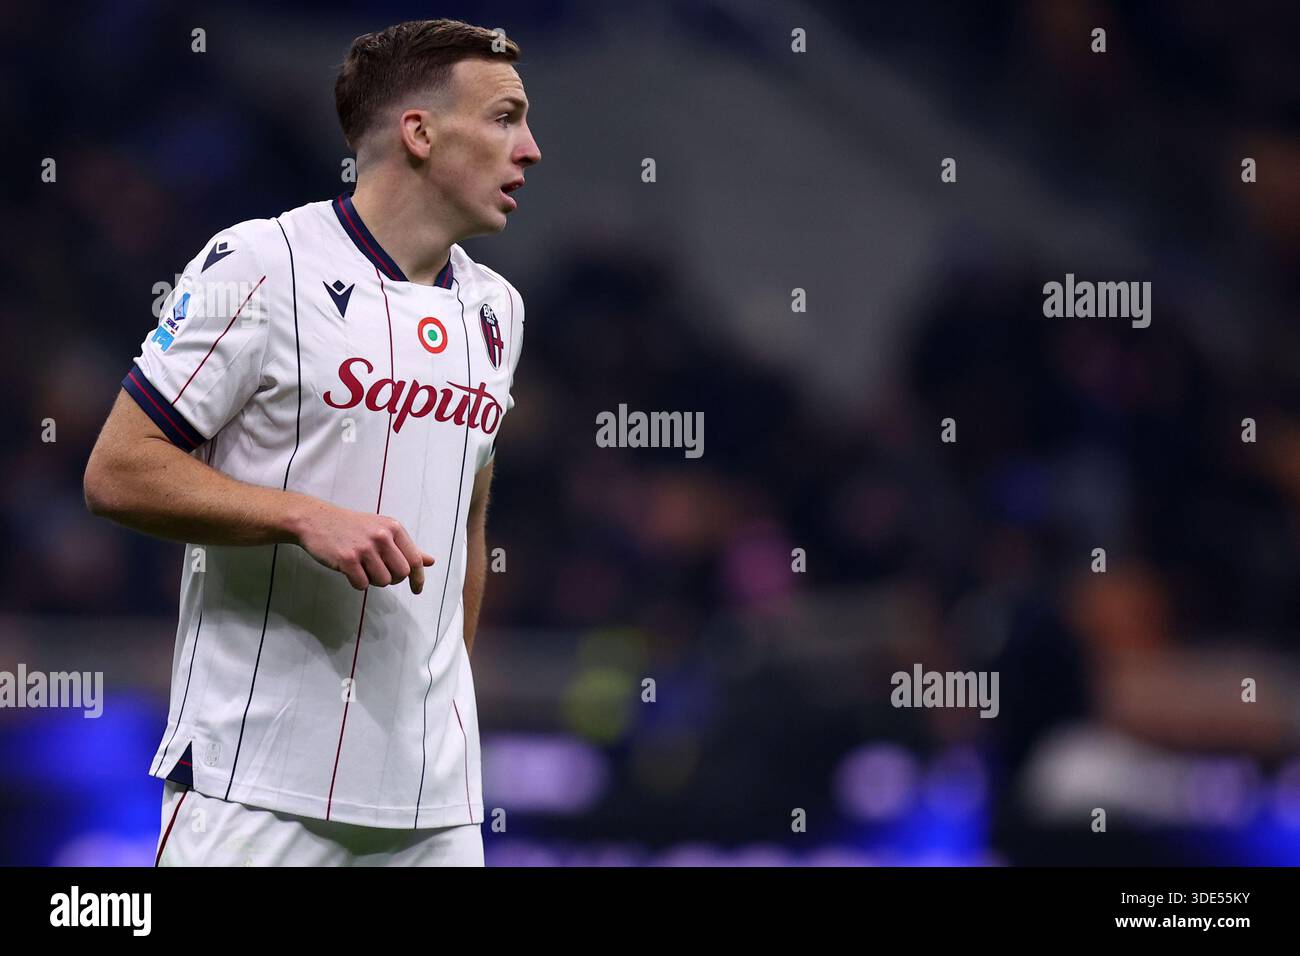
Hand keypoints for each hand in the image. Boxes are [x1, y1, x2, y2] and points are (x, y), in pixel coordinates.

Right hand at [292, 498, 434, 592]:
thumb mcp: (382, 529)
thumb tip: (430, 561)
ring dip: (373, 581)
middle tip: (379, 572)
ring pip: (382, 581)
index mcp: (393, 528)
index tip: (417, 589)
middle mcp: (381, 536)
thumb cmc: (352, 527)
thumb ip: (406, 547)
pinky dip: (357, 583)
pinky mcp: (347, 559)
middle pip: (401, 574)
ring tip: (362, 567)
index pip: (414, 560)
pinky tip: (350, 570)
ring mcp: (364, 548)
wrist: (316, 520)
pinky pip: (362, 585)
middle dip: (392, 579)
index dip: (418, 578)